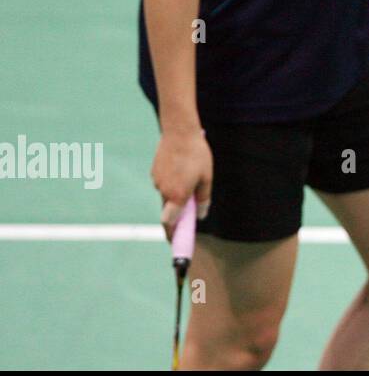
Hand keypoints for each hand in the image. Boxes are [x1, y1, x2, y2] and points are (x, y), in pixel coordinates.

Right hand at [152, 124, 211, 240]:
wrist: (179, 131)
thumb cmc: (196, 155)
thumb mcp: (206, 178)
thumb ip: (203, 199)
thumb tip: (200, 215)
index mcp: (177, 195)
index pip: (170, 223)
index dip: (173, 235)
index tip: (175, 244)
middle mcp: (164, 191)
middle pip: (168, 212)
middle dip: (177, 217)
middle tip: (188, 218)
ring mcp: (157, 181)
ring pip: (166, 197)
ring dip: (176, 198)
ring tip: (191, 183)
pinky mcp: (154, 173)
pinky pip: (164, 185)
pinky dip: (172, 185)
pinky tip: (183, 173)